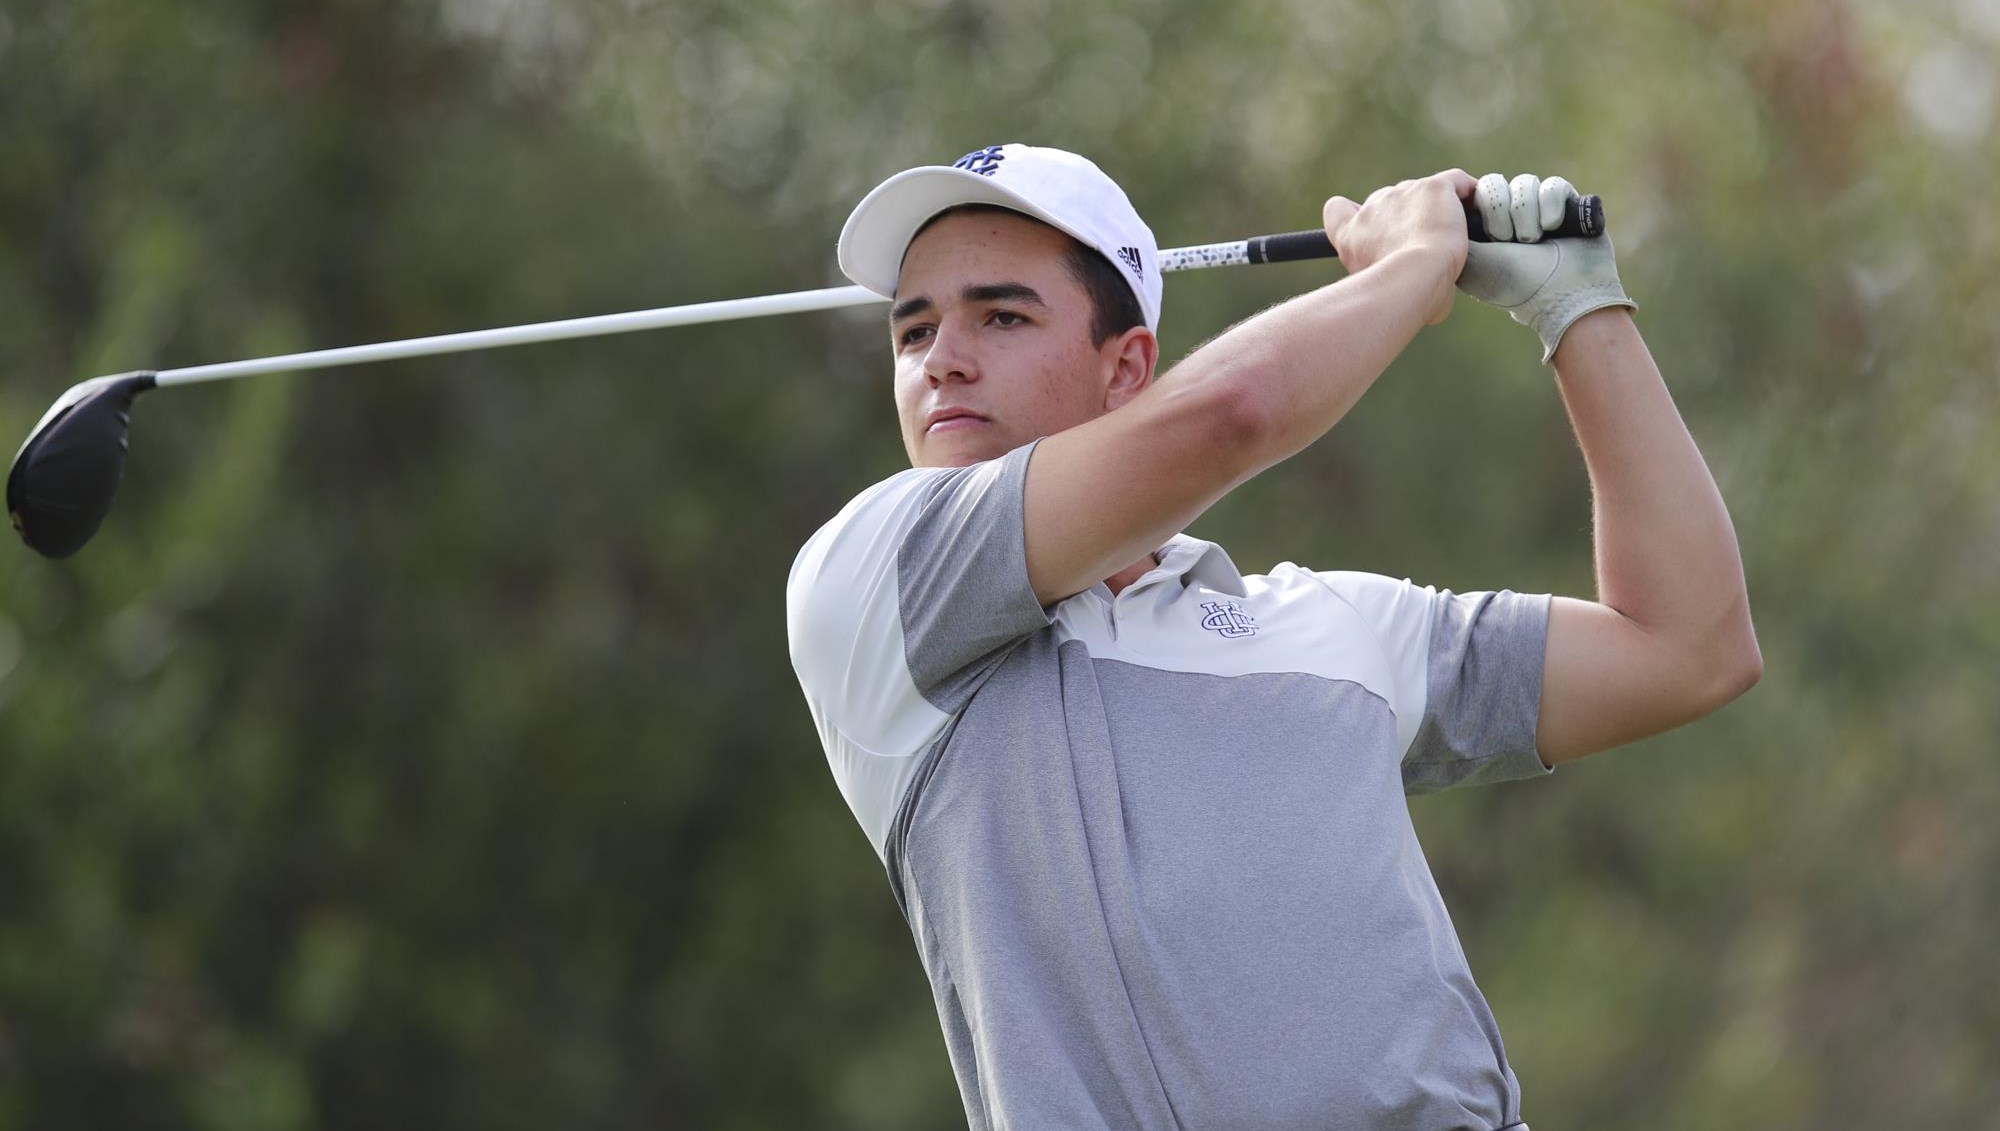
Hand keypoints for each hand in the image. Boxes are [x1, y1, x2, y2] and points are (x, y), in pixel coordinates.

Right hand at [1323, 170, 1476, 324]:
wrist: (1412, 278)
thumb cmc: (1399, 298)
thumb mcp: (1382, 291)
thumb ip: (1393, 281)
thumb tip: (1426, 299)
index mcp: (1351, 236)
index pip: (1338, 211)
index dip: (1353, 215)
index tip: (1369, 227)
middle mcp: (1372, 208)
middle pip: (1389, 202)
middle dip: (1406, 219)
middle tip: (1426, 246)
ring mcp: (1403, 193)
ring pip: (1422, 193)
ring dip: (1436, 209)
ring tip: (1457, 233)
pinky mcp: (1433, 188)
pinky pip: (1455, 182)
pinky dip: (1467, 192)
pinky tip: (1477, 208)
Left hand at [1457, 173, 1635, 362]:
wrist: (1559, 295)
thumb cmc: (1510, 282)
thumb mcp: (1468, 257)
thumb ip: (1454, 225)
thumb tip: (1453, 196)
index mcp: (1482, 230)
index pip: (1473, 192)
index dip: (1481, 204)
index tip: (1485, 230)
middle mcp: (1509, 219)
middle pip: (1496, 184)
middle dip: (1499, 210)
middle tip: (1505, 239)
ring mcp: (1539, 212)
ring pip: (1524, 183)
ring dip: (1525, 212)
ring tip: (1531, 240)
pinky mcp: (1569, 207)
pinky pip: (1553, 186)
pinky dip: (1550, 205)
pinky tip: (1552, 227)